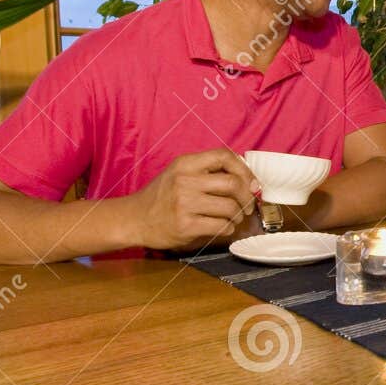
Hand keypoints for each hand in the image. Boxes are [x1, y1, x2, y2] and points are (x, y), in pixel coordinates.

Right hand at [125, 150, 261, 250]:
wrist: (134, 219)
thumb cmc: (160, 196)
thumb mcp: (178, 173)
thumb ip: (205, 171)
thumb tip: (244, 176)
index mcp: (185, 163)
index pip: (224, 156)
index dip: (244, 169)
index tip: (252, 183)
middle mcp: (185, 180)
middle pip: (233, 184)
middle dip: (247, 197)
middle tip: (247, 205)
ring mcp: (185, 203)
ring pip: (230, 207)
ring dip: (239, 215)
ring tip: (235, 218)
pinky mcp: (186, 225)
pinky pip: (221, 226)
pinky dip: (229, 228)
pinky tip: (224, 227)